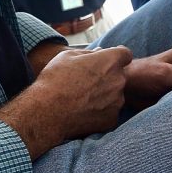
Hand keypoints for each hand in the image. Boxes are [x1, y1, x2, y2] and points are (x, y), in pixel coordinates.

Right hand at [0, 45, 132, 157]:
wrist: (46, 112)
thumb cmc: (54, 80)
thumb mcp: (67, 56)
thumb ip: (89, 53)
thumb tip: (100, 53)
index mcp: (109, 61)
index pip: (125, 54)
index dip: (117, 56)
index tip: (109, 61)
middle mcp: (118, 80)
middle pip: (119, 76)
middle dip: (108, 77)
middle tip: (87, 83)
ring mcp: (117, 101)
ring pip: (115, 95)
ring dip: (105, 95)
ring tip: (83, 99)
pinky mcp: (112, 119)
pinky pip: (110, 112)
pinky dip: (101, 112)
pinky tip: (84, 112)